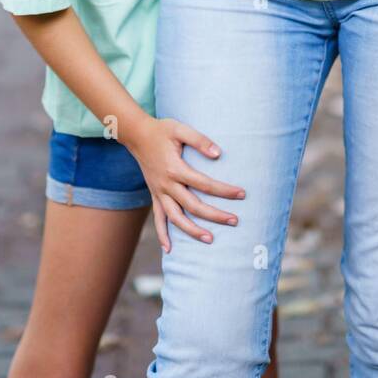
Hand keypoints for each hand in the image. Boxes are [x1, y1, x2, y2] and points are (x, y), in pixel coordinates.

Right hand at [129, 116, 245, 252]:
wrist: (136, 135)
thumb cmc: (161, 130)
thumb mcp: (180, 129)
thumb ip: (199, 140)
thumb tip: (218, 154)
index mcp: (175, 169)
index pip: (204, 184)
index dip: (223, 190)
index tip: (241, 194)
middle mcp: (166, 185)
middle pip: (193, 206)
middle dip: (215, 215)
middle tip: (235, 221)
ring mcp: (159, 192)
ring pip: (176, 218)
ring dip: (192, 231)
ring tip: (210, 239)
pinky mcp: (154, 195)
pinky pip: (158, 218)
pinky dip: (162, 234)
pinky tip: (169, 249)